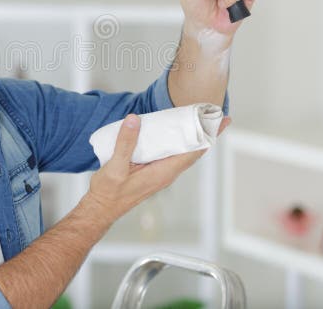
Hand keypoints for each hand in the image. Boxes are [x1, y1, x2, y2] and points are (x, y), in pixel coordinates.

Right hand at [86, 113, 231, 222]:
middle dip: (206, 133)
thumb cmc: (109, 193)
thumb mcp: (116, 167)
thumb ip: (126, 143)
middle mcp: (166, 173)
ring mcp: (160, 172)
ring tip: (199, 117)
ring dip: (193, 135)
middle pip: (193, 151)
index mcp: (163, 172)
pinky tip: (172, 130)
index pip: (194, 152)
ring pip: (183, 152)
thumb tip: (135, 120)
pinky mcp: (152, 170)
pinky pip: (171, 153)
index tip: (221, 121)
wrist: (101, 209)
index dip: (209, 135)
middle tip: (215, 114)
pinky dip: (177, 140)